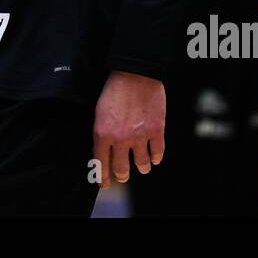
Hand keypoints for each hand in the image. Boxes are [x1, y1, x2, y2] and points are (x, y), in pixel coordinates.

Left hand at [92, 71, 165, 185]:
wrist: (135, 73)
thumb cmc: (114, 90)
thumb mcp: (99, 112)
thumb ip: (101, 133)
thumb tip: (103, 152)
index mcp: (103, 134)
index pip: (101, 165)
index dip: (102, 178)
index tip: (104, 184)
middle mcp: (121, 139)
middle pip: (122, 170)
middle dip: (122, 175)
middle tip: (123, 175)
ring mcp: (140, 136)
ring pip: (142, 165)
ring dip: (142, 167)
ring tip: (142, 164)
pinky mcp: (157, 130)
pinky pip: (158, 154)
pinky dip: (156, 157)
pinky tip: (154, 156)